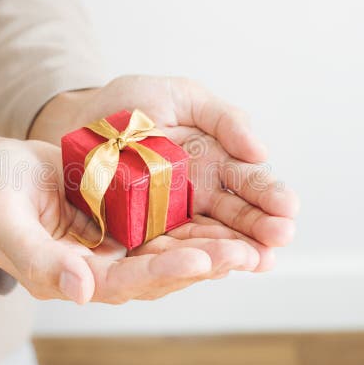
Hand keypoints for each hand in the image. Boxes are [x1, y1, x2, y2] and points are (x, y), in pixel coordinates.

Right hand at [0, 137, 268, 303]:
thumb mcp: (3, 220)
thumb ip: (36, 258)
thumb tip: (79, 293)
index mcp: (71, 275)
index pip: (123, 281)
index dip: (163, 271)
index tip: (201, 258)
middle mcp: (99, 267)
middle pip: (159, 271)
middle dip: (204, 262)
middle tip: (248, 253)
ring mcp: (114, 244)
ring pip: (170, 251)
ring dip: (211, 248)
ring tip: (254, 244)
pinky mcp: (123, 220)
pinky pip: (166, 227)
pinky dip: (198, 225)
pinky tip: (230, 220)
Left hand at [29, 75, 299, 271]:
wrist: (75, 119)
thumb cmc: (130, 103)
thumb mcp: (182, 96)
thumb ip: (223, 118)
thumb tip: (261, 151)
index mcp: (215, 159)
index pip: (249, 181)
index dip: (269, 194)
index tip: (288, 208)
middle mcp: (199, 193)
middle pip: (235, 215)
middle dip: (260, 226)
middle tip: (281, 236)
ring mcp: (170, 216)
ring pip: (208, 238)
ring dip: (235, 250)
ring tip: (260, 261)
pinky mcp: (140, 233)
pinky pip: (167, 250)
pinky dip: (189, 260)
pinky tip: (212, 268)